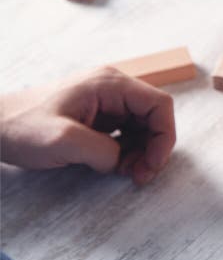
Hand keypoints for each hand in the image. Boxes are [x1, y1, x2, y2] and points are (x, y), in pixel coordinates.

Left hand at [0, 67, 175, 184]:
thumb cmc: (21, 127)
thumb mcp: (62, 141)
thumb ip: (102, 151)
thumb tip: (121, 160)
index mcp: (110, 85)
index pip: (159, 105)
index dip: (164, 136)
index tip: (151, 164)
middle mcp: (113, 89)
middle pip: (154, 117)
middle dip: (153, 148)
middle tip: (138, 175)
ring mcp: (107, 102)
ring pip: (144, 128)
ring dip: (142, 153)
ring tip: (124, 171)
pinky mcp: (99, 117)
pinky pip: (128, 133)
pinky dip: (128, 152)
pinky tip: (114, 165)